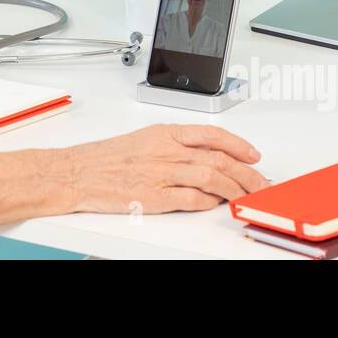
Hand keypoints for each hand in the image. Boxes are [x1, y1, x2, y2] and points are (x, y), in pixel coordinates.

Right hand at [64, 123, 268, 214]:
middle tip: (261, 181)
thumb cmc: (105, 158)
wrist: (77, 172)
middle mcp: (165, 150)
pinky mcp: (154, 196)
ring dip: (235, 188)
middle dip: (247, 171)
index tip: (254, 154)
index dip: (238, 144)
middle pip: (218, 158)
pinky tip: (216, 204)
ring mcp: (160, 173)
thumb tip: (203, 157)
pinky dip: (209, 202)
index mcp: (164, 133)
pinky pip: (191, 199)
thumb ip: (173, 146)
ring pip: (211, 177)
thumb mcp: (143, 139)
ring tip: (247, 195)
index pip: (212, 134)